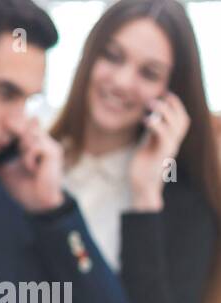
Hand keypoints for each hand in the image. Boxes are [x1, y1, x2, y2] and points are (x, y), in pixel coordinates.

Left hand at [0, 118, 65, 213]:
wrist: (36, 203)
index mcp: (34, 147)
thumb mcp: (6, 171)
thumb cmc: (23, 188)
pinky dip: (29, 158)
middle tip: (6, 124)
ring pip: (30, 136)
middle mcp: (44, 144)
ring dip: (23, 150)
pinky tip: (32, 169)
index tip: (5, 119)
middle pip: (29, 127)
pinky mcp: (54, 152)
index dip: (17, 122)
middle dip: (17, 126)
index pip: (27, 127)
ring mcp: (50, 146)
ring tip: (27, 164)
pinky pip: (35, 147)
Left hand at [130, 93, 189, 211]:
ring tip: (151, 103)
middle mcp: (174, 144)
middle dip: (173, 105)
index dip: (177, 106)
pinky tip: (147, 119)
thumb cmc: (143, 168)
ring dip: (164, 111)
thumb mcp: (148, 147)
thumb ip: (153, 134)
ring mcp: (169, 149)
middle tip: (159, 95)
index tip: (167, 94)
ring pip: (174, 125)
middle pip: (182, 120)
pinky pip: (164, 136)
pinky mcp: (161, 155)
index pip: (181, 120)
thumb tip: (152, 119)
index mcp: (171, 141)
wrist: (142, 187)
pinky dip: (157, 125)